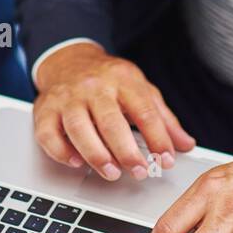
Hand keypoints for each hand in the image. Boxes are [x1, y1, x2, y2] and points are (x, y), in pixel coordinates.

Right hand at [33, 42, 195, 178]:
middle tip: (139, 172)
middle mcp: (94, 87)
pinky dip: (61, 151)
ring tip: (112, 173)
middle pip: (110, 121)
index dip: (158, 138)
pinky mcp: (45, 110)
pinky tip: (76, 163)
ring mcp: (67, 98)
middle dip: (126, 151)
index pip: (144, 111)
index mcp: (123, 80)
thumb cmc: (108, 79)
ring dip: (96, 154)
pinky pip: (48, 133)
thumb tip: (186, 144)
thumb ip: (163, 118)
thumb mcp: (140, 89)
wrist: (68, 60)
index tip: (167, 160)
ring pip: (79, 128)